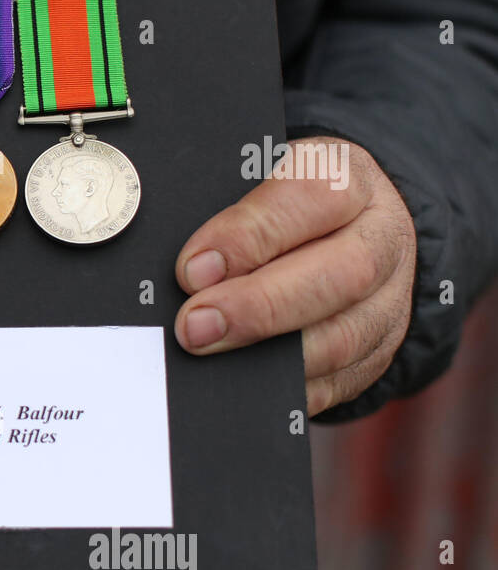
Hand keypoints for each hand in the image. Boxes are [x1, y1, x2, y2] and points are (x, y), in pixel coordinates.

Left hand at [173, 136, 416, 415]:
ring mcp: (386, 302)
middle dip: (258, 306)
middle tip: (193, 325)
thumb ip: (226, 212)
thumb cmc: (287, 205)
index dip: (249, 236)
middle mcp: (380, 239)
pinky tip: (238, 384)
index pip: (310, 197)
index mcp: (347, 179)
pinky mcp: (375, 353)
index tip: (192, 269)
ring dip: (269, 354)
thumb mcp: (259, 180)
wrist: (353, 230)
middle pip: (340, 275)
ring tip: (206, 353)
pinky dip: (283, 390)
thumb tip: (183, 266)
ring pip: (343, 337)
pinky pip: (336, 382)